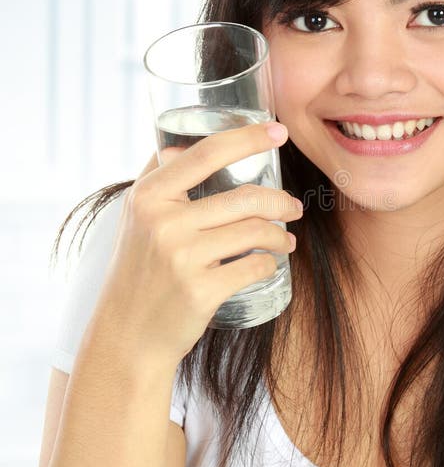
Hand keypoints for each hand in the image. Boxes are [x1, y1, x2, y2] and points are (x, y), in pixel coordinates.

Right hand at [88, 122, 302, 369]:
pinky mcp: (201, 290)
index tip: (279, 131)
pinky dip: (269, 264)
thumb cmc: (138, 270)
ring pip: (256, 231)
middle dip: (281, 201)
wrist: (127, 334)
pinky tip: (268, 264)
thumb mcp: (134, 217)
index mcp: (148, 196)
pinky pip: (255, 266)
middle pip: (245, 198)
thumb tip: (183, 141)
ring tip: (285, 241)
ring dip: (280, 236)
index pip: (206, 154)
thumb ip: (157, 178)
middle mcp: (163, 223)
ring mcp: (182, 258)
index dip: (248, 138)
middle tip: (293, 207)